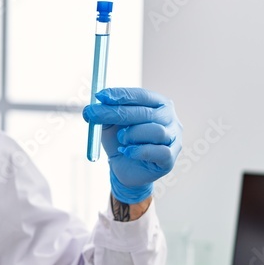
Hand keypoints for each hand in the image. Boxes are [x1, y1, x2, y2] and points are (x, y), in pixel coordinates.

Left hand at [81, 87, 181, 203]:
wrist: (125, 169)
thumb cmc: (121, 142)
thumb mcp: (110, 125)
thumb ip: (104, 114)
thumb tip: (90, 109)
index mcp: (158, 104)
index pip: (141, 96)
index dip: (121, 95)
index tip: (100, 96)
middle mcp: (170, 119)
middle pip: (147, 113)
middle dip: (118, 113)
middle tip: (94, 114)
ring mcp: (173, 139)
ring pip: (156, 131)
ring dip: (132, 135)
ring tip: (122, 140)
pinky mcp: (170, 159)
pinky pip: (159, 151)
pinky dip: (139, 151)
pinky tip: (128, 152)